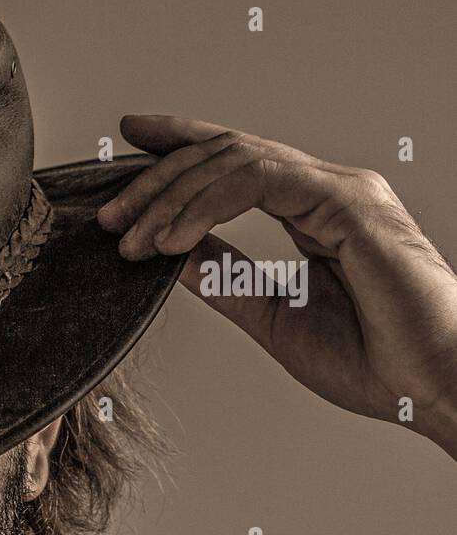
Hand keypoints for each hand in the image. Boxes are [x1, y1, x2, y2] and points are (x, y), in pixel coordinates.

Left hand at [99, 114, 456, 458]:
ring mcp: (342, 192)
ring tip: (132, 238)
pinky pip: (261, 180)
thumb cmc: (375, 362)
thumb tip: (172, 254)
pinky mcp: (349, 205)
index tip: (128, 146)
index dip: (181, 147)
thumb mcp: (272, 314)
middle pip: (227, 153)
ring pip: (236, 159)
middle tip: (110, 215)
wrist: (432, 388)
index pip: (237, 163)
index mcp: (316, 211)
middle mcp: (329, 190)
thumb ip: (225, 277)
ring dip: (172, 197)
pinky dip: (206, 205)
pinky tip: (171, 238)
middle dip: (159, 177)